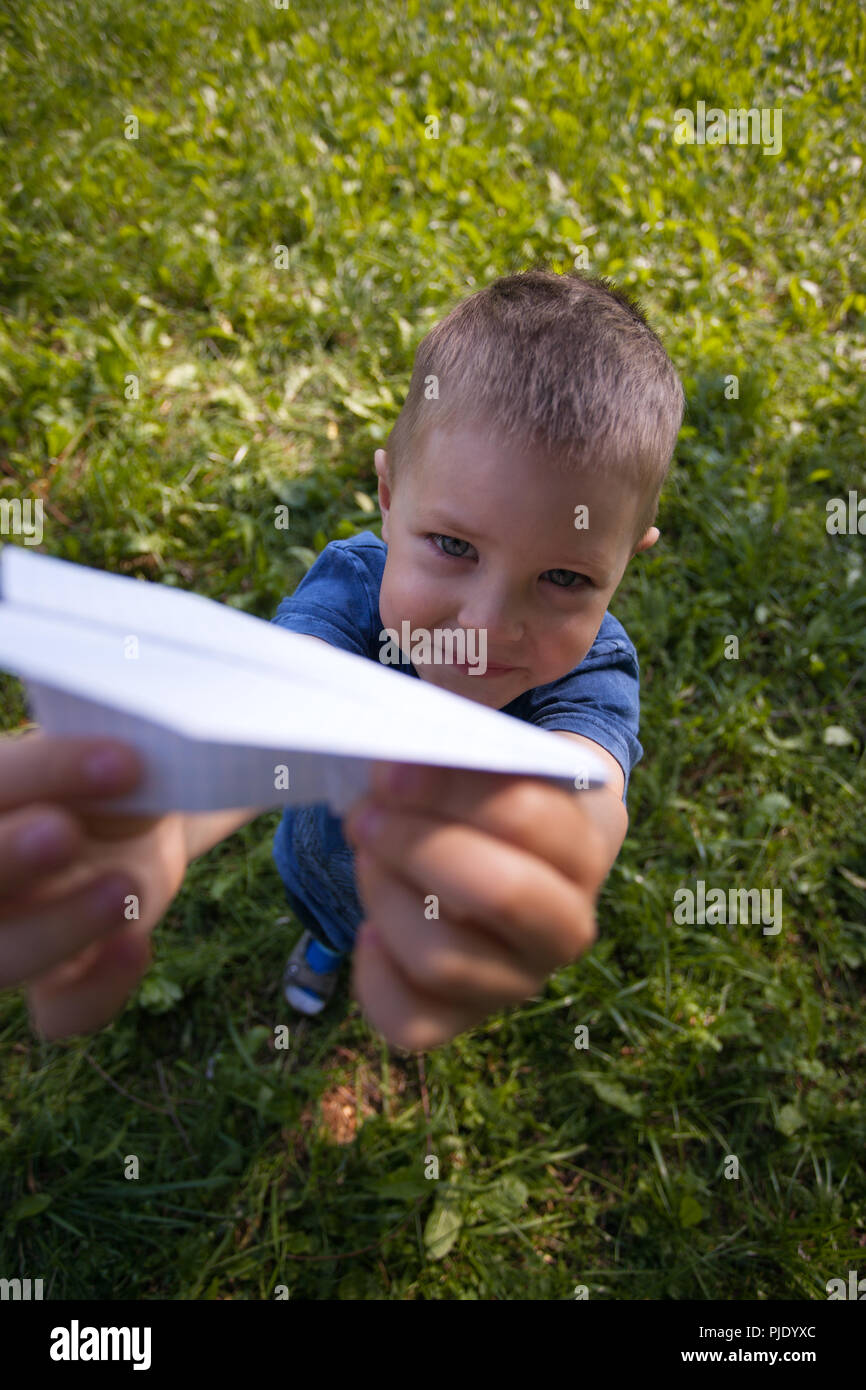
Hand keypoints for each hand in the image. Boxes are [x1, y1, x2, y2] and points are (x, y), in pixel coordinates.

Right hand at [0, 731, 188, 1039]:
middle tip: (63, 833)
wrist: (137, 802)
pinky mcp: (57, 979)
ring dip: (58, 928)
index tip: (122, 761)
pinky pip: (58, 1014)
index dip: (45, 772)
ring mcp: (12, 932)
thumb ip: (112, 762)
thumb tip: (147, 766)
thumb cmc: (110, 767)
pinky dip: (97, 992)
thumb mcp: (116, 751)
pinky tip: (136, 948)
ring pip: (2, 958)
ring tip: (127, 890)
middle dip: (6, 856)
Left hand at [343, 762, 608, 1050]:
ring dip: (385, 897)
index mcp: (586, 850)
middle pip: (499, 893)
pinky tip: (369, 931)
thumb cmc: (492, 800)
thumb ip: (461, 755)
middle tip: (367, 814)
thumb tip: (397, 758)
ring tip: (366, 856)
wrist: (513, 861)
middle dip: (417, 845)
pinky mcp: (463, 1020)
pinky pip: (410, 1022)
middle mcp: (565, 927)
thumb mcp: (499, 766)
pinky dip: (374, 976)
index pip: (527, 815)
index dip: (448, 788)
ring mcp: (516, 981)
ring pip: (443, 958)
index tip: (391, 768)